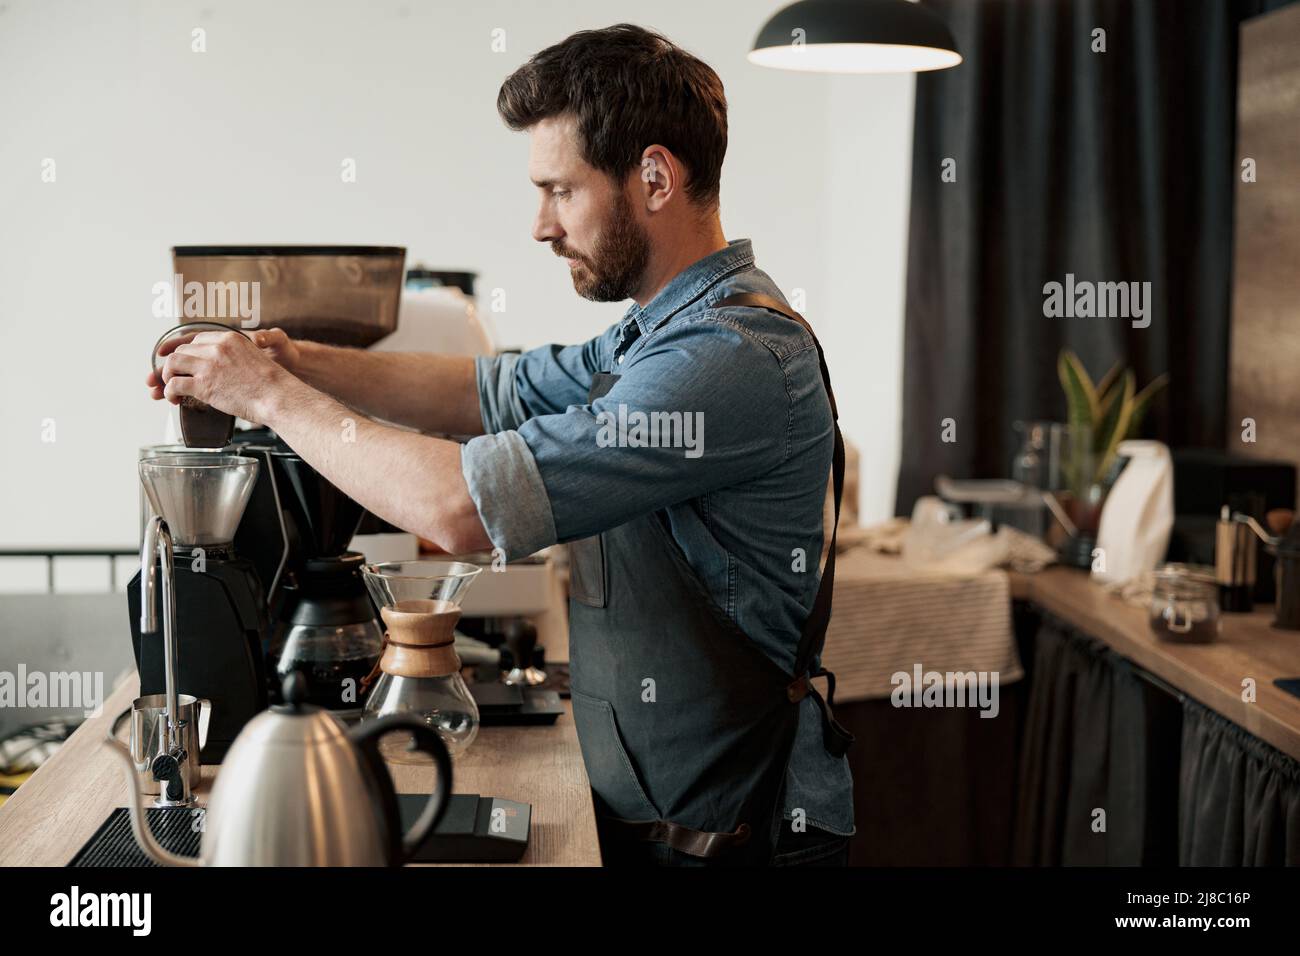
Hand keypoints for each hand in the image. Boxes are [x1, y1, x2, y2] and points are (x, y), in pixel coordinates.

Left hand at [147, 329, 295, 424]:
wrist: (277, 396)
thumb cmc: (271, 385)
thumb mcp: (253, 358)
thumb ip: (234, 358)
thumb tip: (223, 370)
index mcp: (230, 338)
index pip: (197, 339)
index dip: (187, 352)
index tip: (184, 362)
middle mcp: (216, 347)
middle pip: (182, 350)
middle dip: (175, 365)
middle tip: (176, 378)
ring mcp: (208, 365)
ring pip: (173, 364)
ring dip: (168, 376)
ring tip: (172, 388)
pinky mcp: (203, 384)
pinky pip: (174, 384)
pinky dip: (170, 392)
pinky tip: (175, 399)